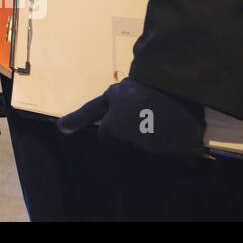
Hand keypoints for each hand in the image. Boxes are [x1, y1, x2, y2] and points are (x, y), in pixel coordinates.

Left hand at [57, 77, 204, 158]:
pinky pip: (178, 160)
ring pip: (154, 158)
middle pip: (131, 153)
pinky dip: (178, 151)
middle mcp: (134, 148)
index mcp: (113, 135)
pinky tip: (176, 133)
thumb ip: (83, 116)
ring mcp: (159, 153)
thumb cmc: (135, 90)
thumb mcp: (106, 99)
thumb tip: (60, 129)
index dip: (119, 127)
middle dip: (136, 139)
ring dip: (157, 147)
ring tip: (161, 125)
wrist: (171, 82)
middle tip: (146, 120)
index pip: (111, 140)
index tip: (129, 115)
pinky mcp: (182, 155)